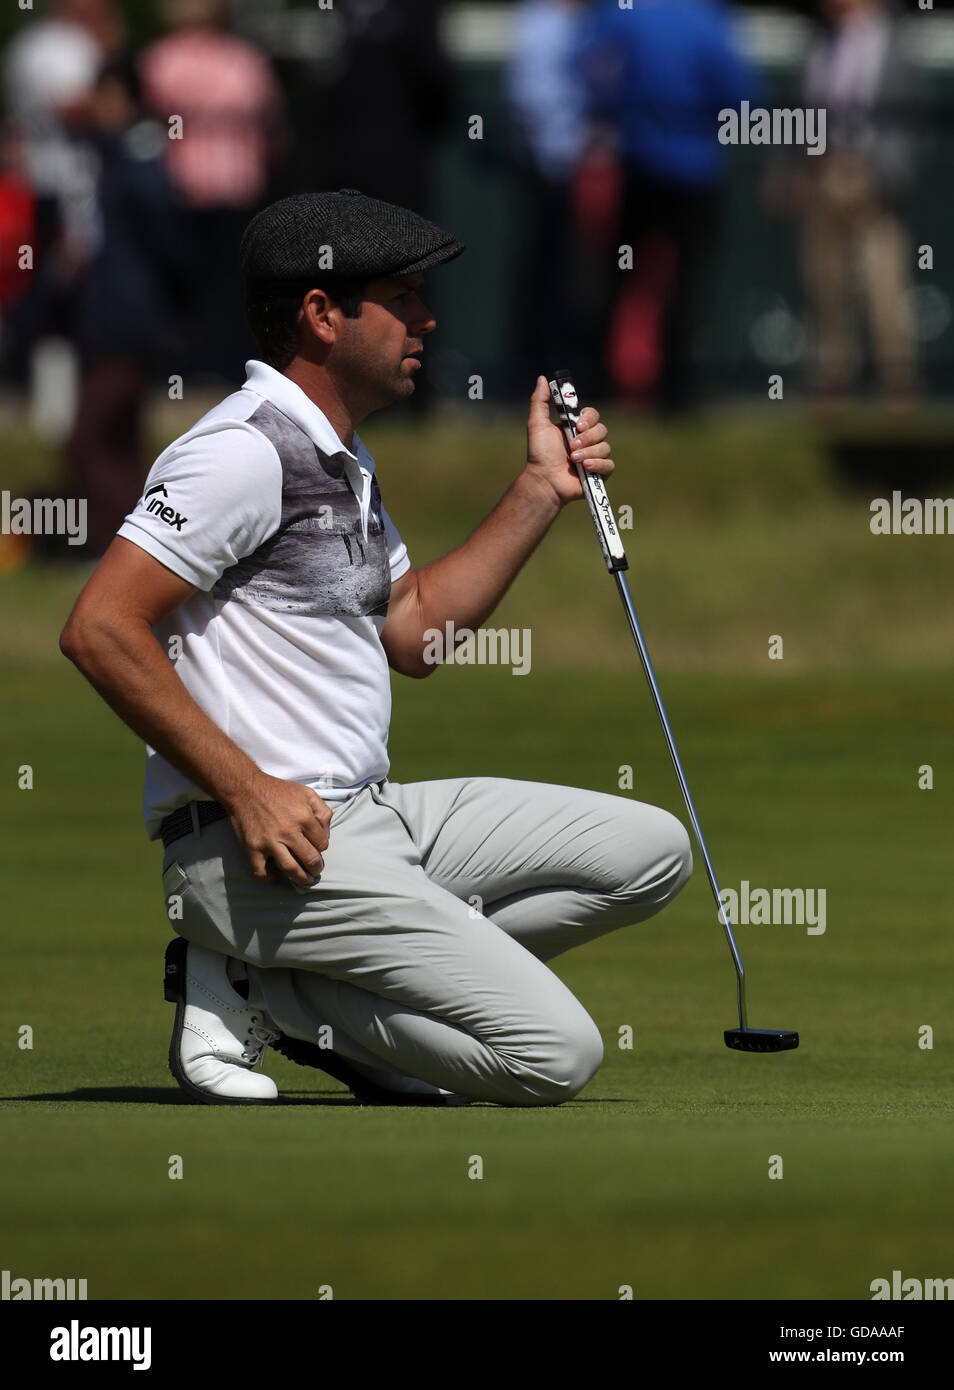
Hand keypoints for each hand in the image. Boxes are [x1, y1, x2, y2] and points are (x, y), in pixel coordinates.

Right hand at [223, 773, 330, 886]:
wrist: (245, 788)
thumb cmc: (278, 791)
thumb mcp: (307, 793)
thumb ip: (322, 812)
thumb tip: (326, 834)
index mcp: (304, 817)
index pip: (322, 844)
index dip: (322, 849)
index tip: (317, 849)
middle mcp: (288, 831)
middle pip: (310, 859)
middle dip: (316, 869)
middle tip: (315, 871)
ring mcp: (269, 841)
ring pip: (291, 869)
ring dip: (301, 879)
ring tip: (304, 880)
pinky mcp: (253, 848)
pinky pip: (261, 871)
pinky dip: (270, 879)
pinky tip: (276, 878)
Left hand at [524, 375, 613, 508]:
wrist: (544, 480)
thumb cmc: (539, 454)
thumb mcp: (537, 424)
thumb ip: (540, 401)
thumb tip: (542, 378)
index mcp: (577, 428)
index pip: (593, 415)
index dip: (589, 418)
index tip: (578, 425)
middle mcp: (588, 441)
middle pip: (602, 430)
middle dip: (587, 438)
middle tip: (572, 446)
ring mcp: (595, 457)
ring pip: (605, 447)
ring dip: (588, 452)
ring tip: (573, 460)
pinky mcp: (600, 473)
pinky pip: (609, 464)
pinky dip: (597, 465)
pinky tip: (584, 468)